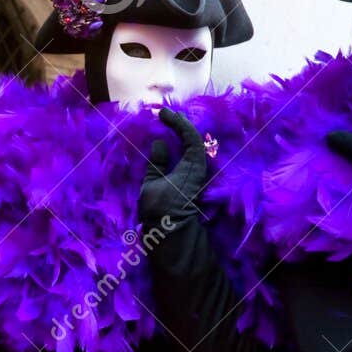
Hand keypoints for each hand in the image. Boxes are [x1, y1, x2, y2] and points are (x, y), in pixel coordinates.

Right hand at [139, 107, 208, 225]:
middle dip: (179, 126)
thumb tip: (160, 143)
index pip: (190, 136)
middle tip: (163, 117)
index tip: (161, 114)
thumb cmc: (161, 210)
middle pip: (194, 140)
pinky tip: (168, 146)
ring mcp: (197, 177)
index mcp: (193, 166)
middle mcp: (199, 169)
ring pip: (192, 149)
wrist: (172, 237)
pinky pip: (188, 158)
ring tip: (165, 127)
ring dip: (180, 136)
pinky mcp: (192, 184)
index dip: (177, 122)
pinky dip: (179, 148)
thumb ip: (157, 162)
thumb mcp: (152, 183)